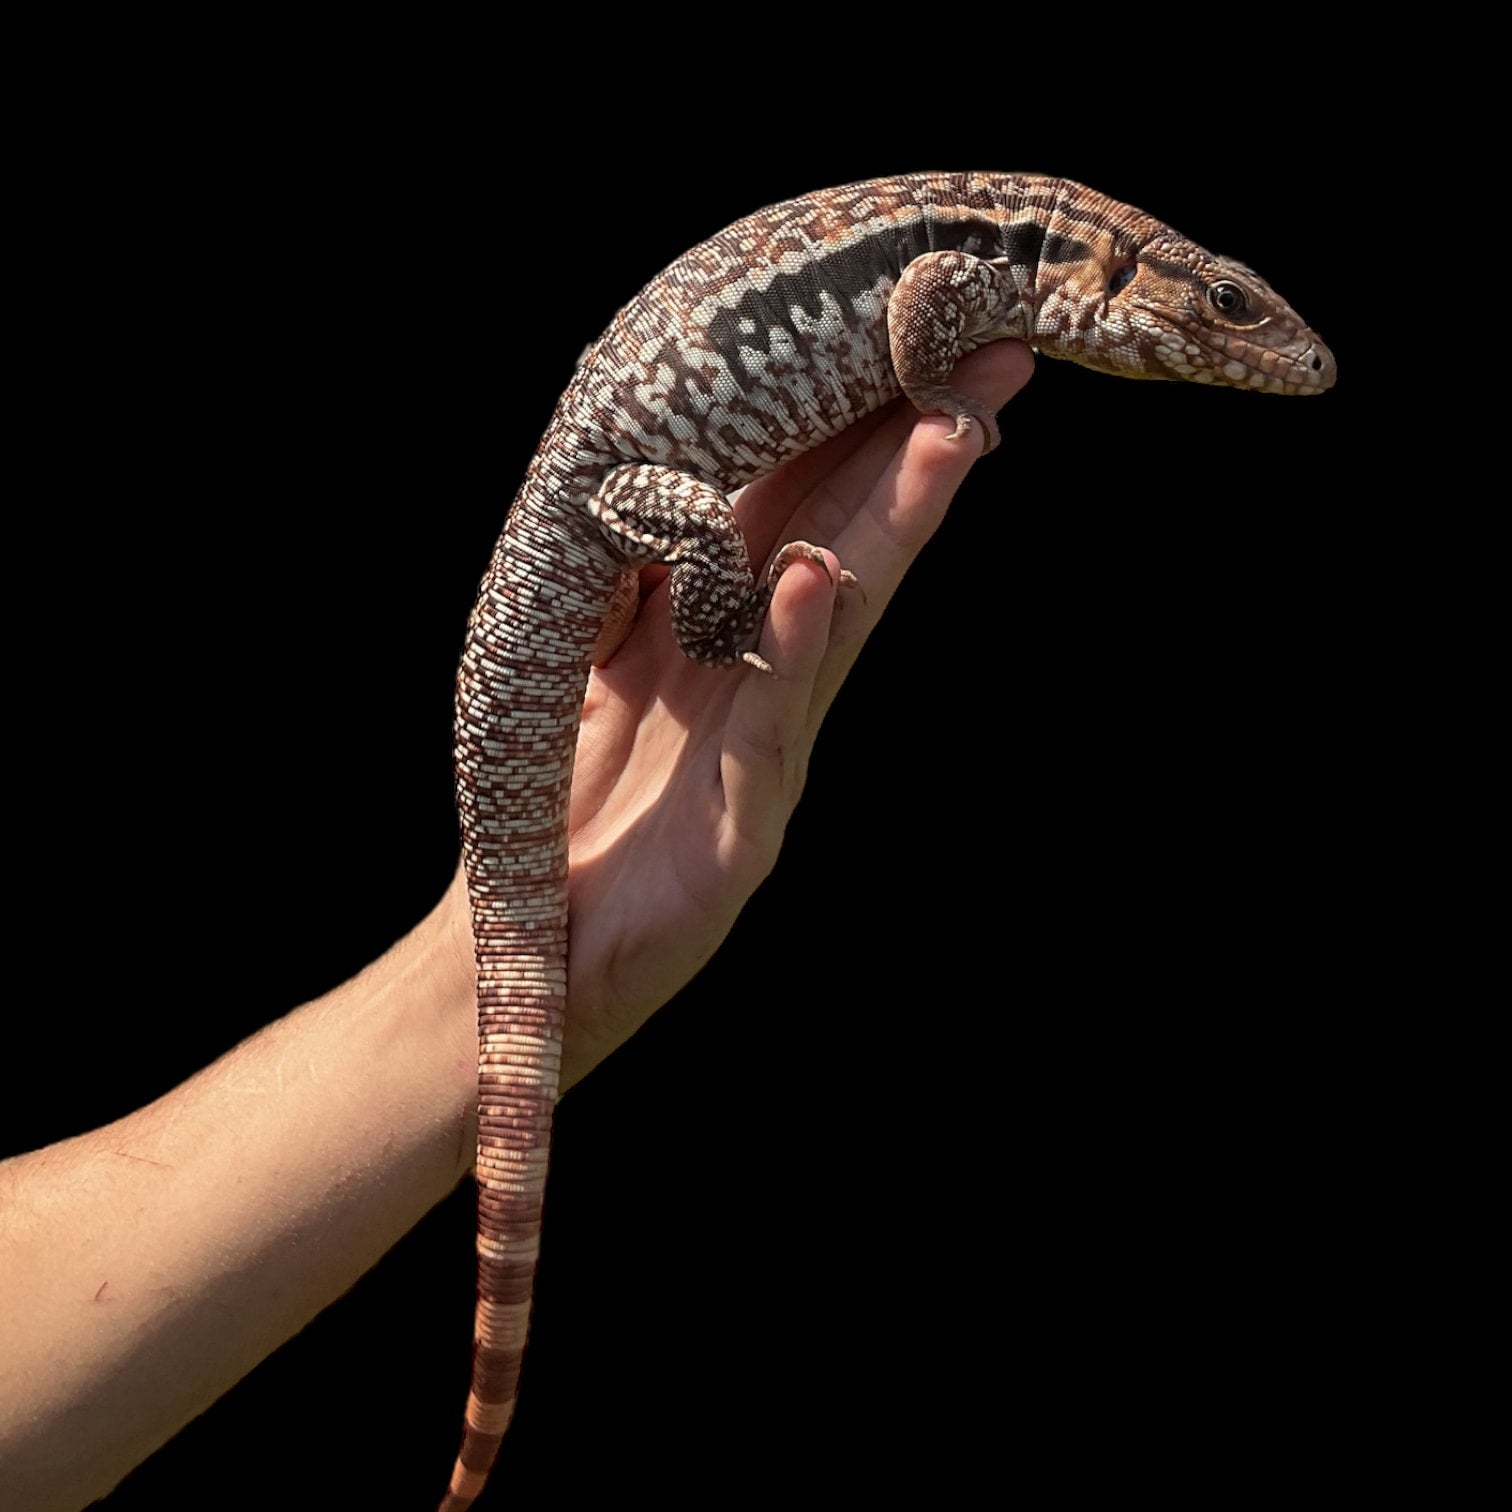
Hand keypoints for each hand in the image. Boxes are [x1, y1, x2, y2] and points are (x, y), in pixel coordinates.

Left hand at [551, 341, 1034, 1086]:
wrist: (542, 927)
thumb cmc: (579, 790)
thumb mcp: (607, 654)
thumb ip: (650, 573)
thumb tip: (667, 466)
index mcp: (733, 627)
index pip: (810, 503)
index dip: (862, 420)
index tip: (916, 331)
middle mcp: (768, 675)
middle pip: (853, 542)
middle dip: (919, 447)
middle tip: (992, 355)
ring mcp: (766, 749)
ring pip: (837, 620)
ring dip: (890, 526)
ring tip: (941, 439)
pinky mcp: (741, 826)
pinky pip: (765, 723)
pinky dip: (788, 652)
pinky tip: (812, 582)